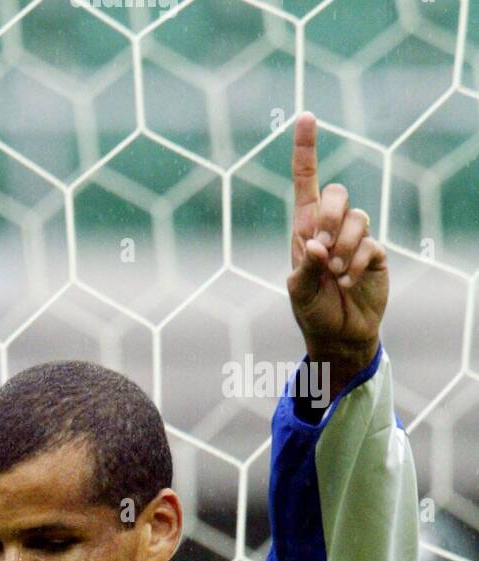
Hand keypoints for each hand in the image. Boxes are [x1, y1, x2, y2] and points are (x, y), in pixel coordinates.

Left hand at [288, 112, 386, 382]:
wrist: (339, 331)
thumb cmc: (311, 309)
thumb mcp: (297, 292)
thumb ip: (303, 268)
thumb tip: (314, 244)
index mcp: (304, 229)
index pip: (305, 183)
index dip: (306, 150)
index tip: (306, 117)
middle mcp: (330, 227)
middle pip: (337, 193)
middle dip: (329, 217)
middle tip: (320, 250)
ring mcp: (355, 237)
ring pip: (357, 219)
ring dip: (342, 248)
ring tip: (334, 274)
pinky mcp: (374, 252)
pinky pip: (370, 244)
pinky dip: (355, 264)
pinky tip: (346, 283)